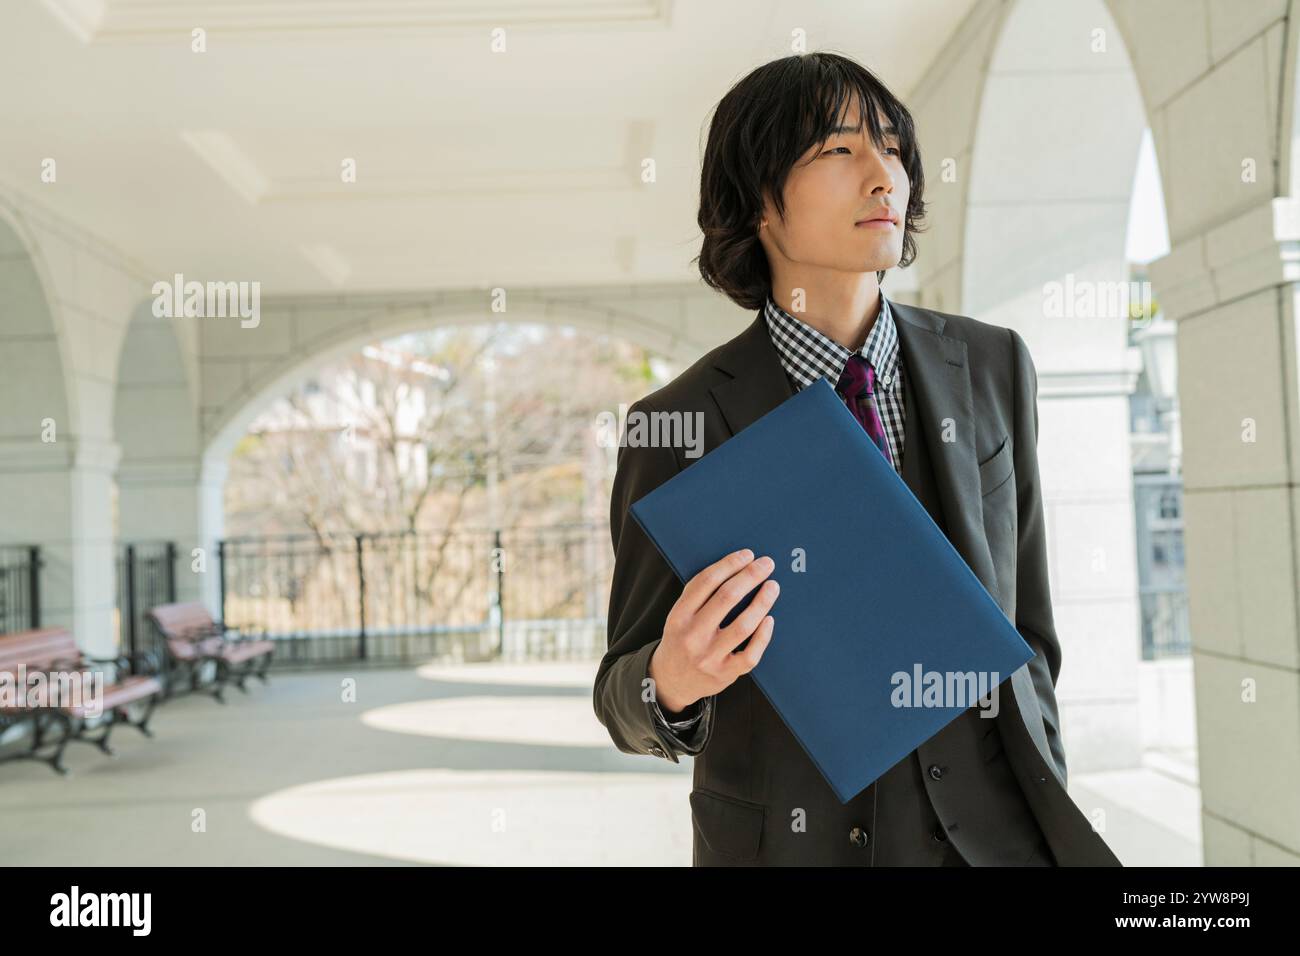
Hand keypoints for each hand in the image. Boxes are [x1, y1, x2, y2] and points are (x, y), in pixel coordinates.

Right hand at [648, 548, 778, 712]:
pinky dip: (763, 636)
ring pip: (743, 626)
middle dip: (750, 576)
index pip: (706, 582)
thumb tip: (734, 566)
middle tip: (767, 564)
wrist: (671, 681)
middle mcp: (693, 635)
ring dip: (762, 602)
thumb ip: (699, 594)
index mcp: (679, 615)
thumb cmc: (682, 638)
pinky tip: (770, 620)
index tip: (748, 554)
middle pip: (727, 598)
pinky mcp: (724, 674)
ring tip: (773, 587)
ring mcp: (709, 657)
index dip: (730, 564)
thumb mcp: (679, 615)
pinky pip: (750, 654)